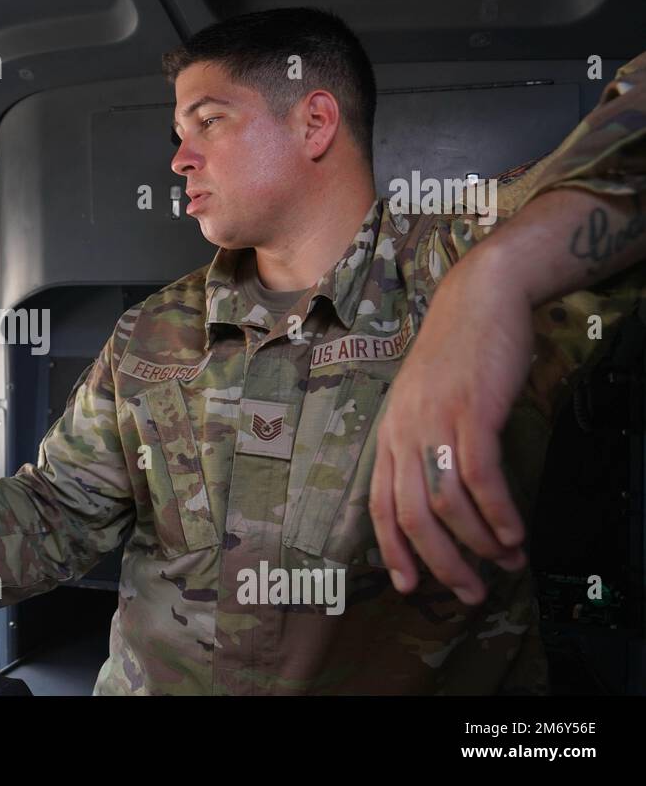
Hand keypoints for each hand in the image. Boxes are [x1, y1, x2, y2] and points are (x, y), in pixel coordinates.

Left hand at [370, 242, 530, 604]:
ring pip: (447, 502)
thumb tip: (435, 497)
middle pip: (412, 515)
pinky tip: (514, 532)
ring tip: (506, 562)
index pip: (379, 505)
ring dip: (479, 543)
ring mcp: (435, 422)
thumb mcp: (424, 403)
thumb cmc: (456, 356)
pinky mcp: (471, 411)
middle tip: (470, 592)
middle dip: (441, 562)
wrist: (478, 300)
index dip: (393, 549)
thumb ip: (422, 445)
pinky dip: (498, 513)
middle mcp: (403, 432)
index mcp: (389, 434)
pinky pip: (481, 476)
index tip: (409, 586)